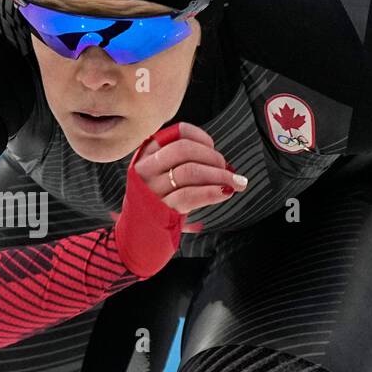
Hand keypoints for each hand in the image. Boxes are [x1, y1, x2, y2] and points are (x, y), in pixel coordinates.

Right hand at [111, 122, 247, 278]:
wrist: (135, 238)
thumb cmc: (155, 206)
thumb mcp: (160, 178)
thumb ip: (182, 164)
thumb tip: (222, 163)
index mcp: (147, 155)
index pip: (177, 133)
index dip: (201, 138)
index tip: (213, 148)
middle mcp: (146, 169)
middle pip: (184, 149)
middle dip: (212, 157)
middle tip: (227, 168)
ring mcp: (151, 190)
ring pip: (190, 171)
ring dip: (219, 175)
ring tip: (236, 183)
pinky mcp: (160, 210)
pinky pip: (190, 195)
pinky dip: (212, 192)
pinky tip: (225, 192)